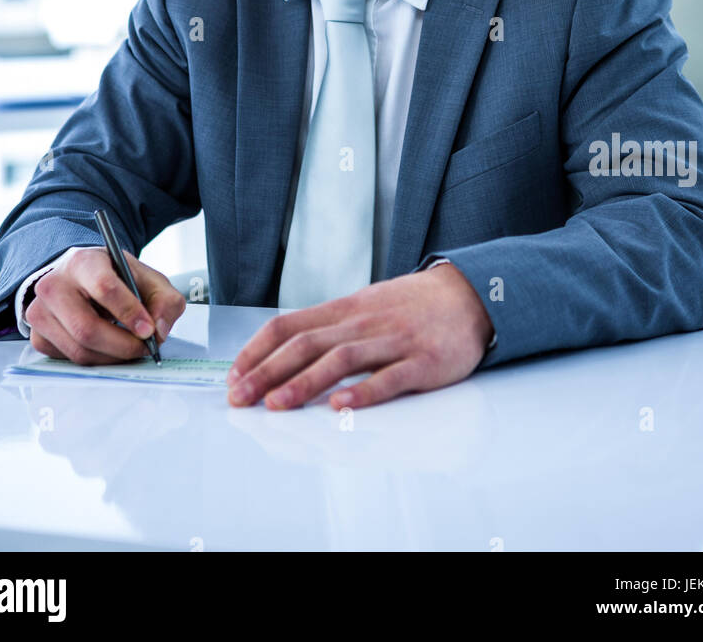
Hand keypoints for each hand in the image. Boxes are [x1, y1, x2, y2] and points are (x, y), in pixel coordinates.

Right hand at [26, 246, 186, 364]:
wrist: (80, 279)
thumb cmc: (113, 278)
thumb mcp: (145, 278)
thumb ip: (164, 300)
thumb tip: (159, 331)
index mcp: (83, 262)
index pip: (104, 287)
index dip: (129, 312)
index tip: (149, 330)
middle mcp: (54, 284)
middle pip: (87, 327)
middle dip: (122, 345)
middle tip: (144, 348)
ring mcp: (40, 312)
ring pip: (79, 349)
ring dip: (112, 357)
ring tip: (129, 347)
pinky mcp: (37, 336)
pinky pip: (70, 360)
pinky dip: (96, 360)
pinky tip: (107, 346)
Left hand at [226, 262, 493, 411]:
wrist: (468, 295)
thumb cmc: (410, 306)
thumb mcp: (364, 306)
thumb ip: (329, 327)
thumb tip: (282, 351)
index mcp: (344, 310)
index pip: (289, 326)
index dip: (257, 351)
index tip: (233, 376)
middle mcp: (362, 322)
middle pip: (307, 344)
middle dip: (268, 372)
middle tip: (239, 399)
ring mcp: (393, 341)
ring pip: (341, 360)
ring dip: (305, 383)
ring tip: (276, 406)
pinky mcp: (423, 362)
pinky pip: (389, 377)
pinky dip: (363, 393)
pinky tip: (341, 408)